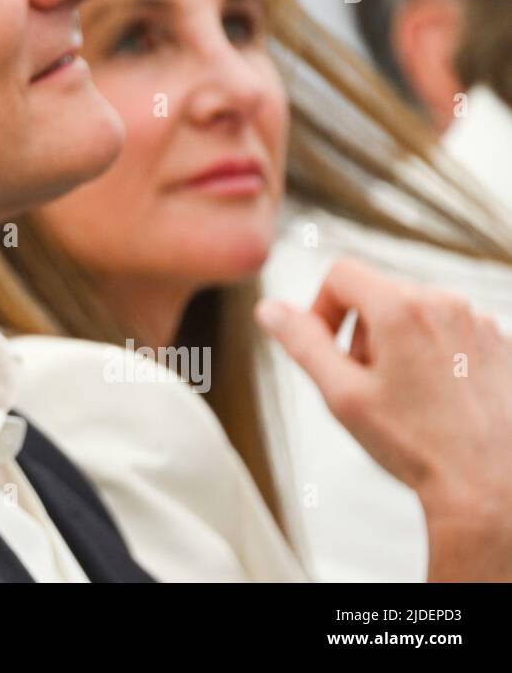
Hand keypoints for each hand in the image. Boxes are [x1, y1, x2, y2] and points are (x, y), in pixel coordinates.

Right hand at [257, 257, 511, 581]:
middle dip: (360, 332)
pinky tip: (436, 397)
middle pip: (377, 294)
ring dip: (396, 342)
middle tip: (366, 385)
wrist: (490, 484)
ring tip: (404, 395)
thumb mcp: (342, 394)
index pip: (340, 273)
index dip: (322, 307)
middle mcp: (444, 302)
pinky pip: (448, 328)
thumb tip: (269, 309)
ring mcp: (477, 320)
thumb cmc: (416, 444)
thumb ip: (302, 343)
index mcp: (401, 308)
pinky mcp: (498, 341)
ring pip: (413, 312)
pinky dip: (432, 352)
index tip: (328, 349)